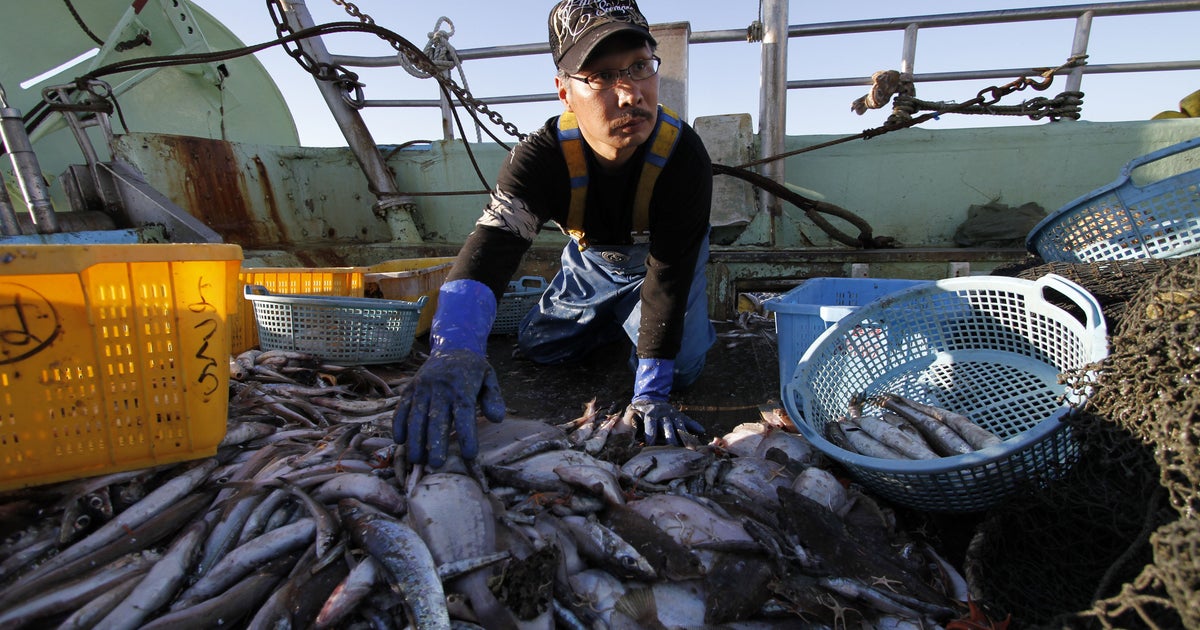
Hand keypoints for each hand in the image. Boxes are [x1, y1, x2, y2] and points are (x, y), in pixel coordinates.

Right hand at [393, 348, 504, 466]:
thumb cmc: (472, 370)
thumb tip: (497, 418)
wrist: (452, 347)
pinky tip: (399, 441)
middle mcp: (440, 388)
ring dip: (415, 438)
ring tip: (416, 460)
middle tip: (436, 464)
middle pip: (437, 418)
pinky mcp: (410, 389)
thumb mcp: (489, 378)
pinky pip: (401, 407)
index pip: (464, 413)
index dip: (466, 434)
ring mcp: (422, 388)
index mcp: (462, 387)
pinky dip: (398, 424)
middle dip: (435, 442)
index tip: (468, 455)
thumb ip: (493, 398)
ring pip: (416, 415)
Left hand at [626, 398, 704, 445]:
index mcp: (649, 413)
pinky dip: (694, 424)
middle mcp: (662, 412)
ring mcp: (672, 413)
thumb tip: (622, 435)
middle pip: (667, 426)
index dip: (650, 434)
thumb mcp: (632, 413)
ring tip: (691, 447)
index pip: (650, 424)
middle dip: (670, 438)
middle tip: (674, 449)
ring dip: (685, 436)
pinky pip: (687, 420)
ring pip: (679, 425)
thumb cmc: (638, 410)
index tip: (650, 445)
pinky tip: (701, 430)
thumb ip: (629, 423)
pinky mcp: (678, 414)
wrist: (649, 396)